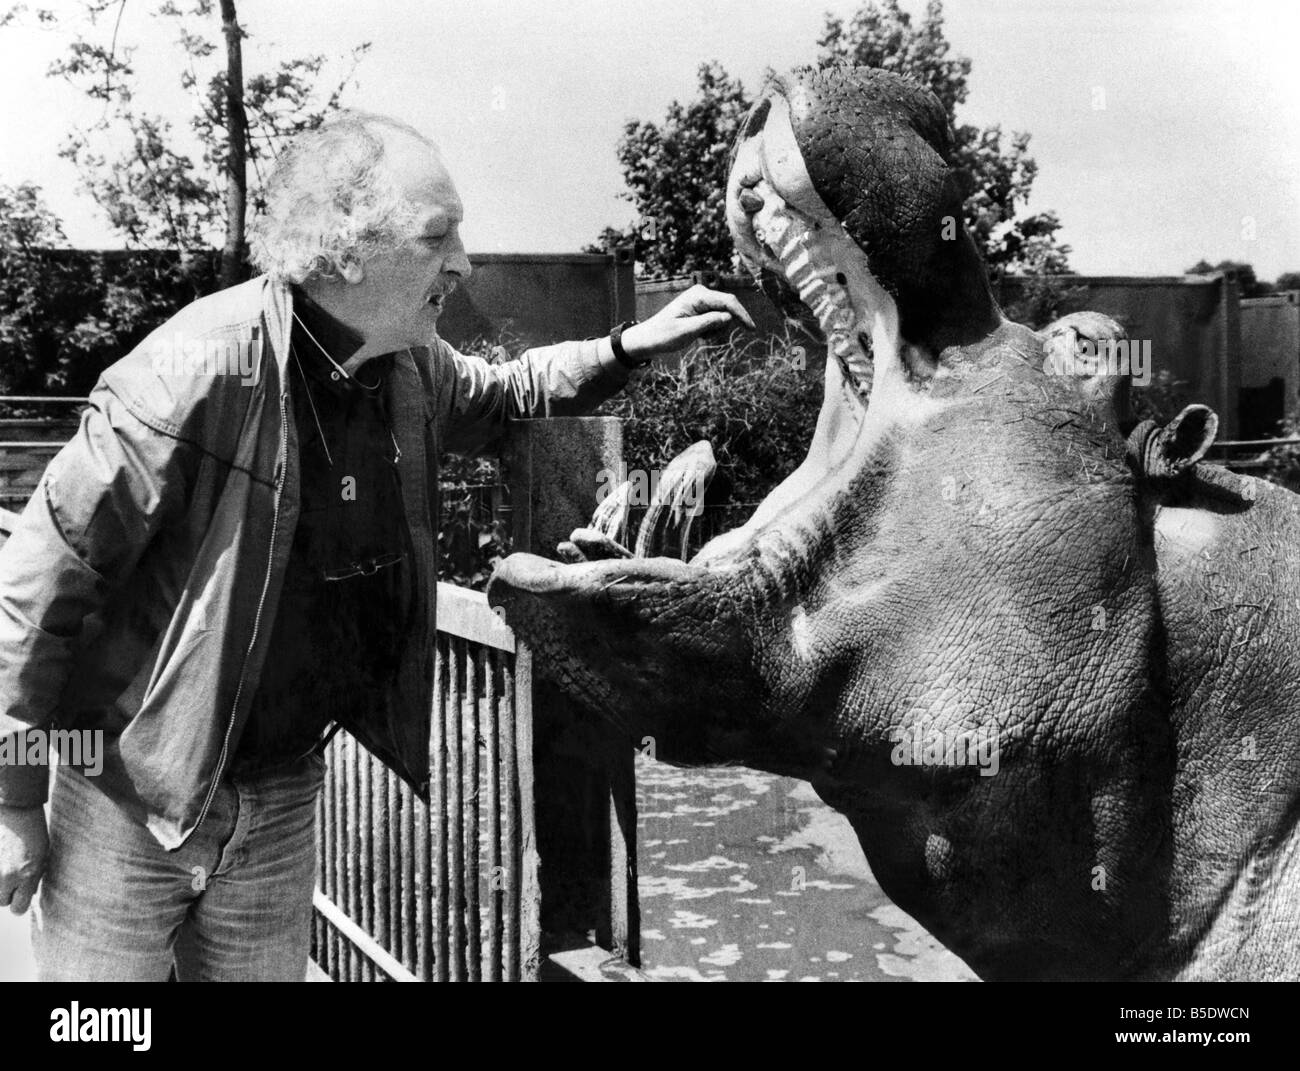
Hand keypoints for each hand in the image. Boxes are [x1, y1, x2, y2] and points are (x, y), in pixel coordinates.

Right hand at [0, 803, 47, 914]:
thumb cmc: (33, 832)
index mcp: (28, 875)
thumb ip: (34, 878)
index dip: (20, 903)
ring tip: (7, 864)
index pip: (18, 908)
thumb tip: (27, 896)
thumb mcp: (42, 857)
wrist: (16, 811)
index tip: (21, 895)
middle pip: (2, 901)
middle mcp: (7, 876)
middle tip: (13, 875)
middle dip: (7, 892)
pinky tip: (2, 859)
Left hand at [619, 285, 755, 363]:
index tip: (752, 329)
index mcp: (698, 295)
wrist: (649, 339)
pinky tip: (699, 335)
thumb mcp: (686, 331)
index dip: (742, 315)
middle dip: (722, 326)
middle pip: (728, 308)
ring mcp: (702, 302)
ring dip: (716, 330)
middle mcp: (702, 294)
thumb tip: (729, 317)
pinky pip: (717, 321)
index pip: (728, 301)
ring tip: (699, 337)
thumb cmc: (663, 335)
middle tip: (705, 338)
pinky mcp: (702, 310)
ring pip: (724, 317)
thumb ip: (708, 323)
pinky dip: (712, 331)